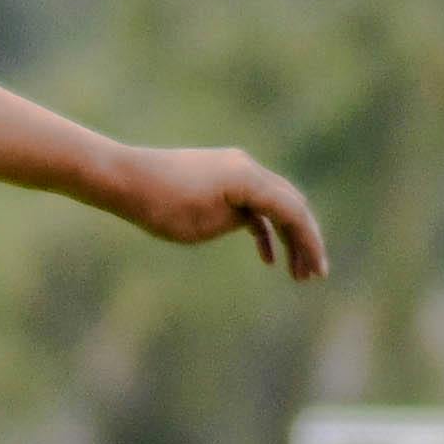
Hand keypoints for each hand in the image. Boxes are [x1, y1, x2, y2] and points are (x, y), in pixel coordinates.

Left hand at [112, 146, 328, 279]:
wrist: (125, 179)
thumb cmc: (161, 205)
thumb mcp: (206, 225)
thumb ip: (241, 220)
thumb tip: (254, 219)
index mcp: (248, 178)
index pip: (293, 211)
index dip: (310, 242)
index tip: (318, 271)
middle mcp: (247, 168)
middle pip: (290, 206)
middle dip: (305, 241)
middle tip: (314, 276)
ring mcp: (234, 171)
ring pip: (273, 206)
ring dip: (286, 238)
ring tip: (295, 273)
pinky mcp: (221, 179)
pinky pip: (251, 205)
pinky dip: (262, 229)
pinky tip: (268, 258)